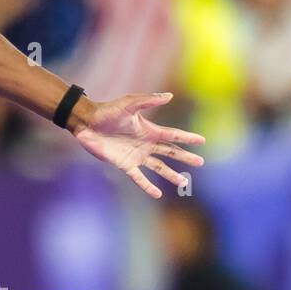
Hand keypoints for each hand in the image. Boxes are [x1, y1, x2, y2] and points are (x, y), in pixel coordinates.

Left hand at [71, 92, 204, 198]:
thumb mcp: (130, 103)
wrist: (88, 123)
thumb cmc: (108, 111)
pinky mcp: (124, 164)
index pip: (173, 135)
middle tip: (200, 162)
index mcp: (149, 130)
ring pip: (158, 167)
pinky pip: (139, 178)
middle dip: (185, 157)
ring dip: (170, 175)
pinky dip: (148, 186)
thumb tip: (169, 95)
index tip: (202, 141)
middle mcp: (145, 144)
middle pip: (170, 152)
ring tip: (183, 182)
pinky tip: (157, 194)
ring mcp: (136, 155)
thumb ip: (149, 101)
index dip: (187, 138)